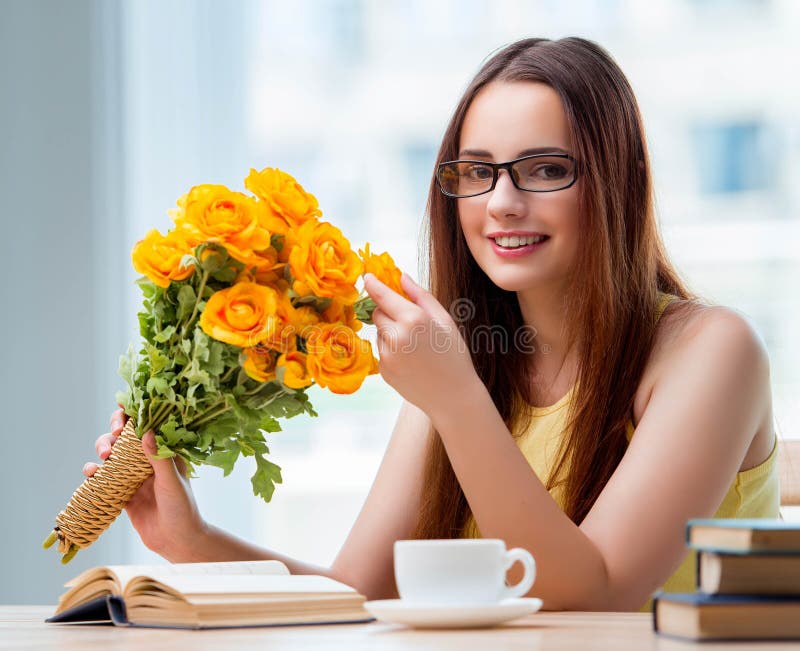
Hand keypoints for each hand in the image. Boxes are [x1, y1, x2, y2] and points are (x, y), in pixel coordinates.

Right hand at [83, 406, 207, 560]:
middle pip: (124, 437)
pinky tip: (90, 475)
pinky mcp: (121, 492)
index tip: (122, 411)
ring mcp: (133, 476)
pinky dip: (94, 474)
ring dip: (102, 450)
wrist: (176, 540)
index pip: (147, 425)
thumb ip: (158, 458)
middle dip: (114, 433)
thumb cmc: (182, 508)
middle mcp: (147, 460)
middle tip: (113, 438)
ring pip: (111, 455)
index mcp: (164, 452)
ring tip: (101, 459)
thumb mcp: (172, 481)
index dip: (133, 414)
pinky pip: (103, 478)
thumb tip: (145, 431)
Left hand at [364, 273, 479, 419]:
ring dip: (391, 333)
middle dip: (388, 312)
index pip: (383, 296)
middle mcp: (396, 336)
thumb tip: (402, 277)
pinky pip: (382, 351)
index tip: (366, 276)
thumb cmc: (453, 355)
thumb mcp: (444, 320)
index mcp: (413, 319)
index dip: (372, 284)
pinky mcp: (384, 370)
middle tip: (410, 322)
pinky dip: (392, 351)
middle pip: (377, 314)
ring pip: (380, 333)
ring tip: (416, 348)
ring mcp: (387, 356)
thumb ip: (421, 296)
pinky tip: (412, 361)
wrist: (453, 396)